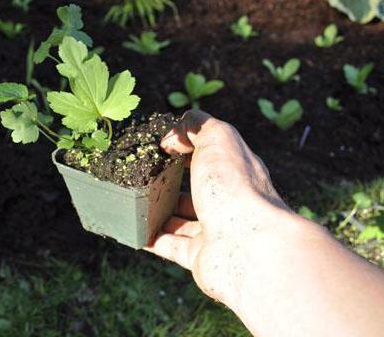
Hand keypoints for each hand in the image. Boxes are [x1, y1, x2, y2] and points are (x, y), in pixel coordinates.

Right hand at [145, 109, 291, 308]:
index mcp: (237, 171)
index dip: (189, 147)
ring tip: (136, 200)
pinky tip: (135, 230)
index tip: (162, 146)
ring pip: (182, 220)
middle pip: (198, 190)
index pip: (214, 154)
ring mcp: (216, 231)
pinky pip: (170, 247)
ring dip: (160, 212)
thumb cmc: (235, 187)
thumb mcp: (217, 139)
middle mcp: (229, 201)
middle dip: (173, 183)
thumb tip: (174, 135)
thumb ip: (197, 125)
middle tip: (146, 174)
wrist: (248, 247)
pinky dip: (152, 239)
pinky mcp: (200, 258)